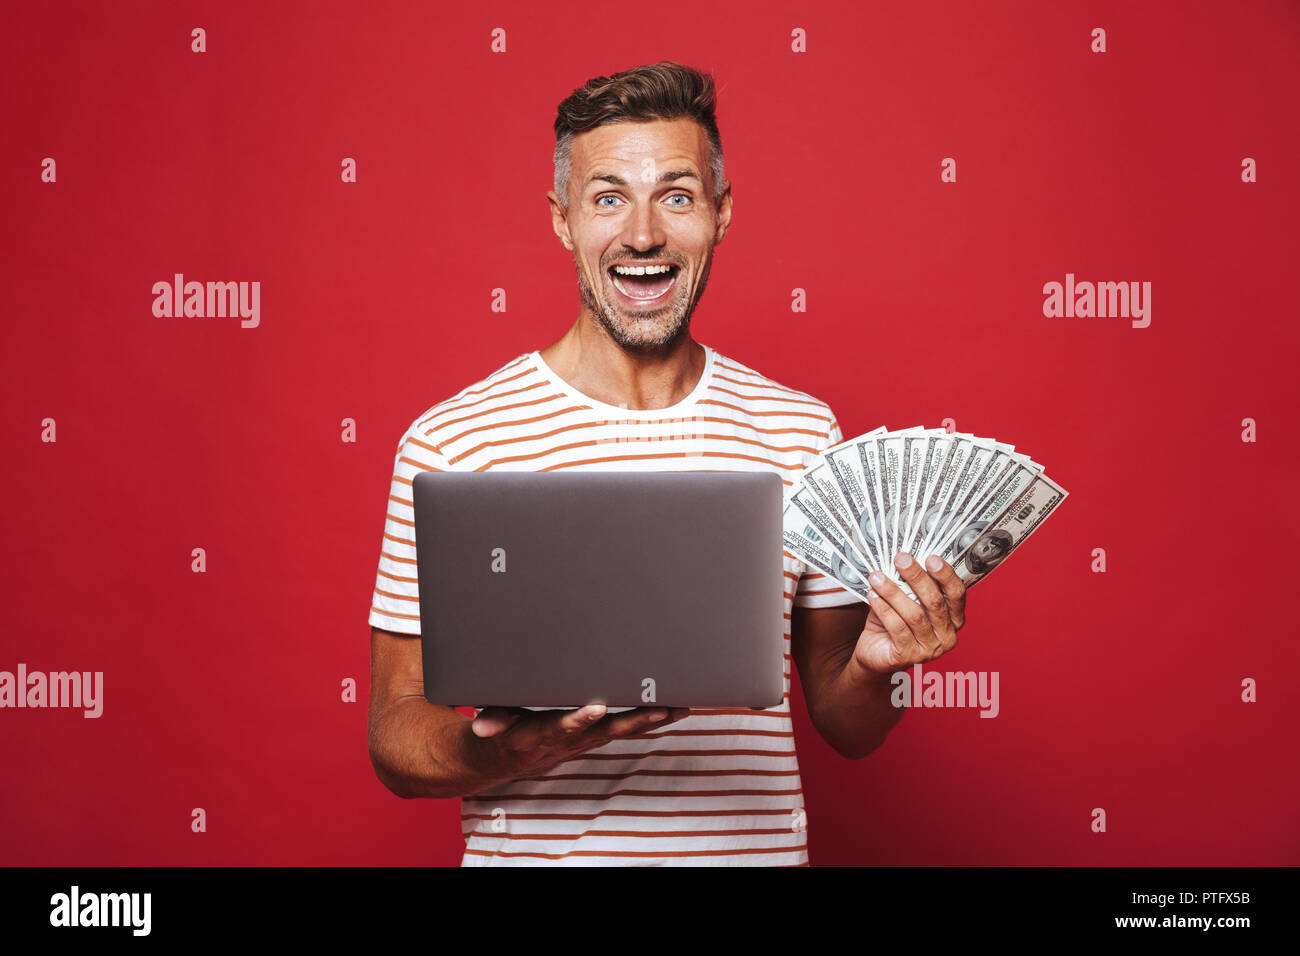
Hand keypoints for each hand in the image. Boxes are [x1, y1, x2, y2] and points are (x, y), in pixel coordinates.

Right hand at [470, 704, 690, 778]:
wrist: (511, 756)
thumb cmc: (503, 730)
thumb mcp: (491, 724)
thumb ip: (490, 721)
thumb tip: (481, 729)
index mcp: (543, 733)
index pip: (562, 726)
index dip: (578, 719)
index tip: (595, 708)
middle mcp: (572, 739)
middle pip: (606, 729)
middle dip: (634, 719)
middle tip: (658, 709)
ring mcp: (589, 738)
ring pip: (625, 729)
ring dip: (652, 720)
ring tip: (679, 707)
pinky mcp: (598, 735)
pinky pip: (629, 728)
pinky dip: (653, 720)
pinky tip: (676, 709)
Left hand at [853, 553, 966, 673]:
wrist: (875, 652)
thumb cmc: (894, 622)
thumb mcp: (906, 601)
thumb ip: (910, 585)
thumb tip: (904, 559)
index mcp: (953, 618)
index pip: (956, 594)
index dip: (946, 575)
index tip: (931, 557)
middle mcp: (947, 635)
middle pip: (935, 602)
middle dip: (917, 577)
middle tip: (900, 559)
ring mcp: (930, 649)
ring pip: (914, 615)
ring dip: (893, 592)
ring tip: (877, 577)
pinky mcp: (909, 656)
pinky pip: (897, 627)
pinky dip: (883, 608)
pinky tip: (873, 595)